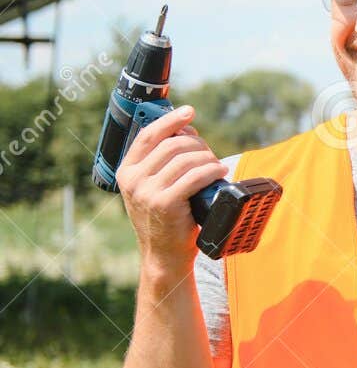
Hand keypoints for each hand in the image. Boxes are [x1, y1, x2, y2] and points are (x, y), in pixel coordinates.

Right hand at [116, 105, 227, 277]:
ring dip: (208, 158)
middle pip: (172, 144)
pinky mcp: (165, 203)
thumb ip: (160, 165)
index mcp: (126, 171)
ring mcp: (147, 192)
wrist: (164, 256)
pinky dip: (212, 170)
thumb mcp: (152, 189)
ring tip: (217, 165)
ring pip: (186, 159)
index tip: (189, 111)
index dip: (171, 120)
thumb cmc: (166, 220)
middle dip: (197, 144)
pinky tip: (219, 171)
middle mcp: (133, 179)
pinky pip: (195, 177)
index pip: (148, 135)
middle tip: (210, 154)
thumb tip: (186, 133)